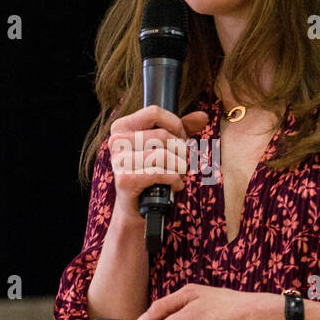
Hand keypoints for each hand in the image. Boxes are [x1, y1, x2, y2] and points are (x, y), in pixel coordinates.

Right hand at [108, 104, 209, 225]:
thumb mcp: (165, 145)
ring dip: (178, 167)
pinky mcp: (125, 180)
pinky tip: (174, 186)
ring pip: (163, 154)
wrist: (137, 207)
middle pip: (162, 135)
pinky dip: (174, 181)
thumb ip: (182, 128)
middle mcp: (116, 141)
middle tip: (181, 162)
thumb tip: (203, 116)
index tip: (179, 139)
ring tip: (178, 174)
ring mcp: (119, 161)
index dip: (175, 125)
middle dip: (180, 151)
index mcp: (121, 126)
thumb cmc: (151, 172)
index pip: (154, 112)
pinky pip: (160, 173)